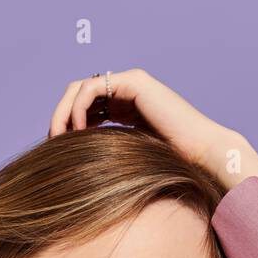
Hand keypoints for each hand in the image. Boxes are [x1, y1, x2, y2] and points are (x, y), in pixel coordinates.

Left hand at [47, 68, 257, 192]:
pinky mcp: (134, 82)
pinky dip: (78, 109)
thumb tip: (79, 175)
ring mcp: (130, 83)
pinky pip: (92, 89)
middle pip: (78, 94)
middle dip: (60, 117)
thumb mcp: (131, 160)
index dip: (67, 126)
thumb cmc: (177, 166)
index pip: (85, 108)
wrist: (205, 154)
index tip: (58, 151)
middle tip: (52, 143)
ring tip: (59, 139)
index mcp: (127, 107)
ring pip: (80, 88)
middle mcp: (127, 91)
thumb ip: (110, 156)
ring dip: (63, 112)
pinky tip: (78, 132)